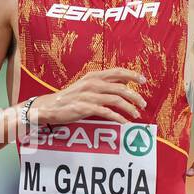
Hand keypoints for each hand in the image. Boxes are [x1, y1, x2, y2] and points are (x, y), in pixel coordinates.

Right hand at [30, 68, 146, 125]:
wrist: (50, 106)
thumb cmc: (70, 97)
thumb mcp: (87, 86)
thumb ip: (104, 84)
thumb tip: (124, 84)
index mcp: (93, 76)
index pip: (118, 72)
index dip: (132, 75)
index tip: (143, 80)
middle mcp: (92, 84)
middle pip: (121, 88)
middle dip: (135, 96)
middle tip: (143, 104)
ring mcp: (88, 96)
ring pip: (116, 100)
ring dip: (129, 108)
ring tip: (136, 114)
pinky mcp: (85, 108)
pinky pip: (106, 112)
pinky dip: (117, 117)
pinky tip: (123, 121)